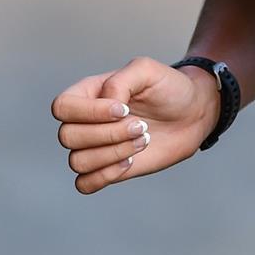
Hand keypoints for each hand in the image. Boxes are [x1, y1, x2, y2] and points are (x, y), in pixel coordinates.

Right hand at [51, 57, 218, 194]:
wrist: (192, 113)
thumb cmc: (168, 88)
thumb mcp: (146, 70)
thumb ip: (120, 81)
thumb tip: (105, 107)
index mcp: (87, 93)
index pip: (62, 107)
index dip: (90, 112)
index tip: (125, 109)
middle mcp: (85, 121)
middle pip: (68, 136)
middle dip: (108, 134)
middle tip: (141, 126)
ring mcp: (94, 147)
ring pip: (77, 161)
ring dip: (113, 153)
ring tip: (143, 140)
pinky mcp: (107, 170)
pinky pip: (84, 184)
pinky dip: (105, 176)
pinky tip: (131, 161)